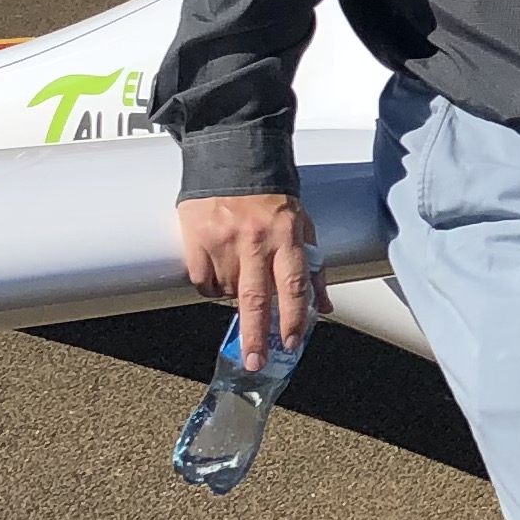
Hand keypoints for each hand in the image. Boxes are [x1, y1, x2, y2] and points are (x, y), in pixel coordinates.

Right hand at [177, 191, 320, 372]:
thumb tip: (324, 307)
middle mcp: (255, 240)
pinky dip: (212, 286)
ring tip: (241, 276)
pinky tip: (219, 272)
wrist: (232, 157)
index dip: (292, 318)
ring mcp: (223, 241)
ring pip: (229, 291)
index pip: (293, 286)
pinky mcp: (195, 239)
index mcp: (286, 236)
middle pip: (256, 299)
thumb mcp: (302, 226)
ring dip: (235, 297)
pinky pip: (203, 281)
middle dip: (256, 336)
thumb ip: (312, 268)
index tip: (290, 343)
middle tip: (254, 362)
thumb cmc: (271, 195)